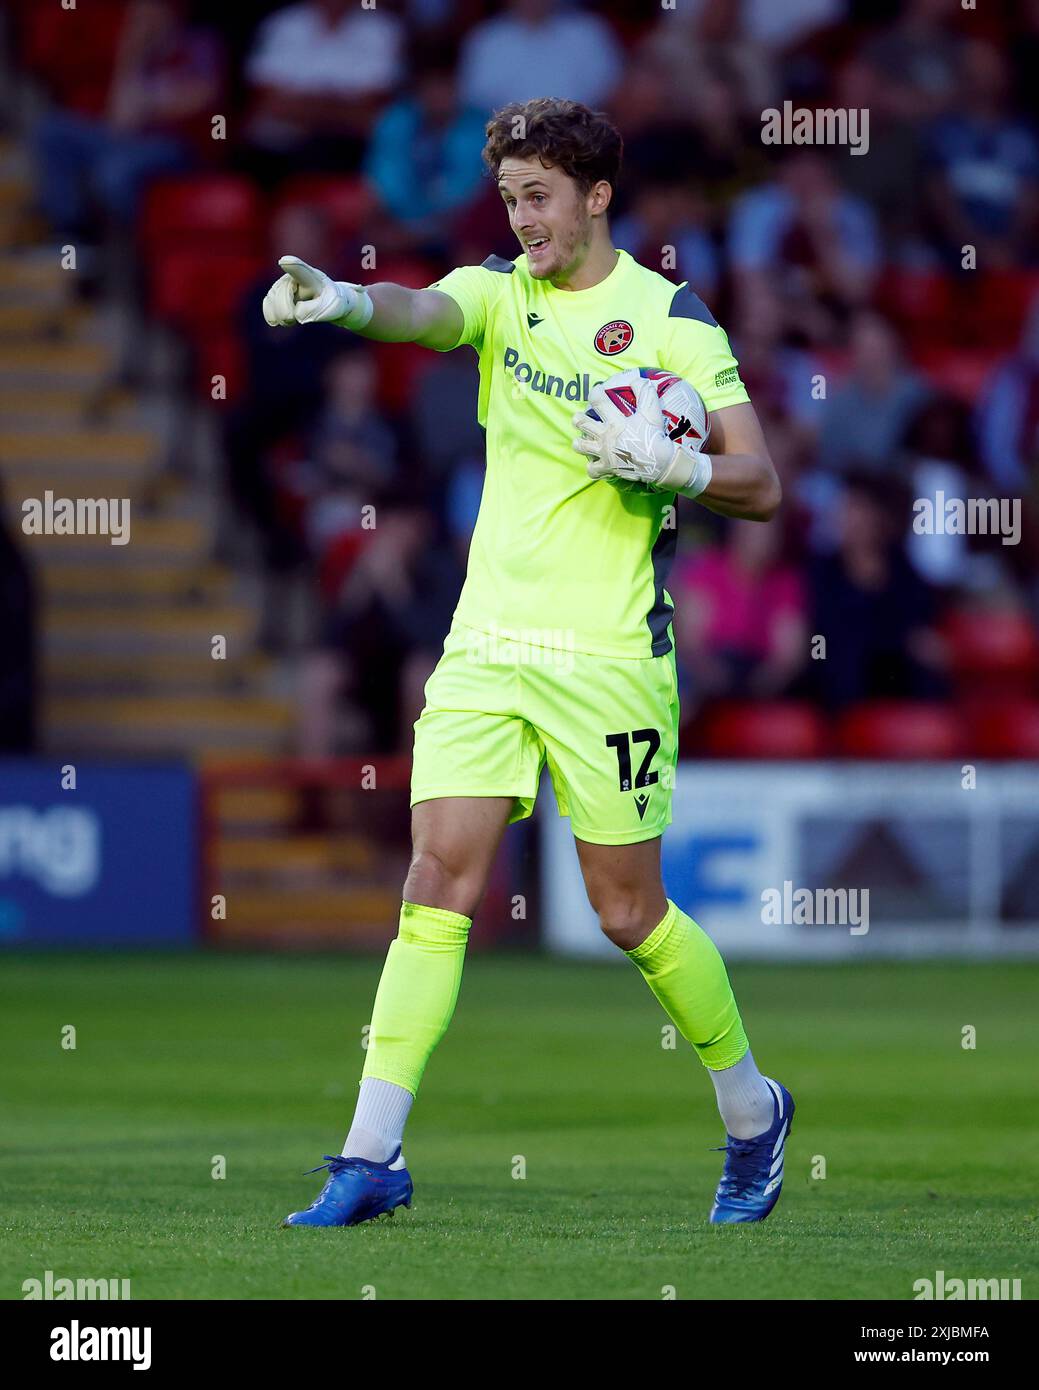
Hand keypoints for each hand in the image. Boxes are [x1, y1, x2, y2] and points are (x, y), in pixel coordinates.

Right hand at [262, 255, 372, 328]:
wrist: (327, 301)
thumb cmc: (333, 302)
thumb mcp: (334, 307)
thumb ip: (317, 311)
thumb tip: (298, 314)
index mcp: (311, 277)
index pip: (301, 271)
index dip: (293, 266)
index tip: (285, 261)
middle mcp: (294, 276)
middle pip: (282, 293)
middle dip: (285, 310)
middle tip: (292, 319)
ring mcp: (283, 284)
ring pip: (273, 299)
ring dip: (280, 315)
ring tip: (291, 320)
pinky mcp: (276, 294)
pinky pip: (268, 304)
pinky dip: (271, 316)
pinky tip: (277, 321)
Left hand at [572, 397, 695, 490]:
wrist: (659, 462)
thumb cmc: (654, 435)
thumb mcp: (651, 411)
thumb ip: (645, 393)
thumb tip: (637, 379)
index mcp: (616, 421)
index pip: (598, 401)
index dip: (595, 393)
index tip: (596, 392)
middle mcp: (606, 436)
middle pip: (582, 424)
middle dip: (577, 419)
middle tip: (578, 418)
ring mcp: (604, 453)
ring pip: (581, 447)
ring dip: (579, 443)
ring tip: (579, 442)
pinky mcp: (606, 468)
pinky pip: (592, 470)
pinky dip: (591, 467)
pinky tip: (594, 464)